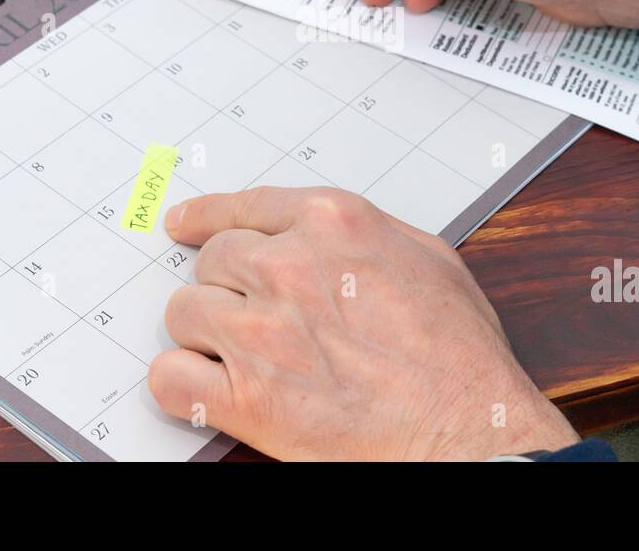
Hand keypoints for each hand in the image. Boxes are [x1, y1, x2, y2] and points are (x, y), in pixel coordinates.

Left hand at [148, 186, 578, 460]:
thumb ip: (364, 234)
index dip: (206, 217)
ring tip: (244, 356)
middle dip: (227, 286)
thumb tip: (322, 235)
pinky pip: (170, 377)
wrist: (468, 431)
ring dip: (206, 333)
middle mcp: (288, 268)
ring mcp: (262, 334)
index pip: (243, 207)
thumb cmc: (461, 354)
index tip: (185, 224)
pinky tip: (211, 389)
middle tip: (256, 315)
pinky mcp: (247, 401)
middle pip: (211, 261)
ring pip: (184, 313)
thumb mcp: (429, 258)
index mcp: (333, 224)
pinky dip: (183, 384)